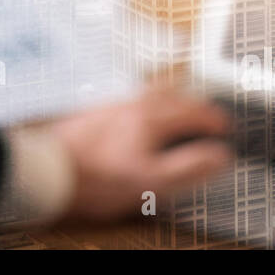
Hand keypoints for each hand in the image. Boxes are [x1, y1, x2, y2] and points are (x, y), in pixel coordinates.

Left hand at [47, 85, 234, 223]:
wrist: (49, 171)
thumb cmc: (97, 179)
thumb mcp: (152, 181)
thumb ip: (189, 167)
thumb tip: (220, 156)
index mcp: (152, 117)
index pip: (193, 111)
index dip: (214, 119)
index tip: (225, 125)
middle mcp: (132, 104)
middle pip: (173, 94)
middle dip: (194, 104)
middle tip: (206, 114)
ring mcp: (112, 105)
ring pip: (149, 93)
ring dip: (170, 99)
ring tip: (178, 109)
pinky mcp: (94, 112)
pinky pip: (130, 100)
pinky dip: (146, 104)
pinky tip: (140, 118)